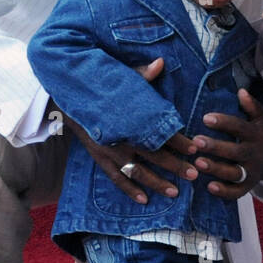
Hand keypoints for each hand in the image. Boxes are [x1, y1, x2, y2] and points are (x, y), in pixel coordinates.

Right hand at [61, 56, 197, 203]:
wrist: (67, 95)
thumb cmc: (101, 86)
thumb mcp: (120, 77)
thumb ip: (142, 74)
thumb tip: (161, 62)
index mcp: (130, 117)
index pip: (159, 130)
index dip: (178, 140)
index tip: (195, 147)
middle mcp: (121, 136)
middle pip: (152, 154)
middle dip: (174, 165)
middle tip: (193, 173)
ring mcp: (109, 150)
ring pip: (135, 171)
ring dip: (155, 182)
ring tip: (174, 192)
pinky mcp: (99, 157)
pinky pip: (115, 177)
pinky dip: (129, 189)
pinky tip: (144, 199)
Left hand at [189, 86, 262, 198]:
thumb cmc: (260, 134)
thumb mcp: (261, 118)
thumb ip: (252, 106)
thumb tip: (241, 91)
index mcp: (256, 134)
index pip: (239, 127)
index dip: (223, 123)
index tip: (205, 118)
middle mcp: (255, 153)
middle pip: (235, 151)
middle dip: (215, 147)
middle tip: (195, 141)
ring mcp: (252, 171)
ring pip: (234, 172)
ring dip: (216, 169)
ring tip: (198, 163)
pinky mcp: (248, 186)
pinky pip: (237, 191)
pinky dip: (224, 191)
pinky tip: (209, 186)